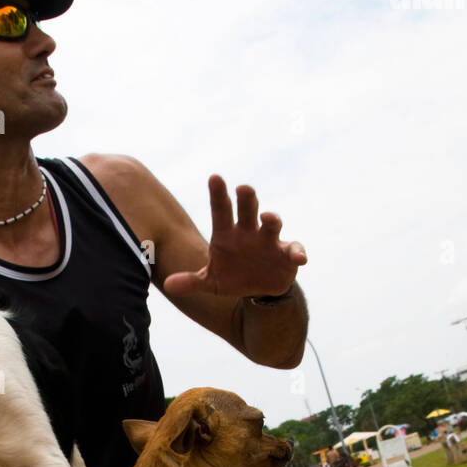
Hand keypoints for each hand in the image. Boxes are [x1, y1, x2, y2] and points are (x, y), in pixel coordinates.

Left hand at [163, 174, 306, 298]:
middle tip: (243, 188)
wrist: (258, 289)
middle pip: (247, 209)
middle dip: (246, 199)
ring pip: (271, 223)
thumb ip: (191, 281)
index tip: (214, 177)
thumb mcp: (210, 282)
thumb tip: (168, 285)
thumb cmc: (232, 277)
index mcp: (227, 233)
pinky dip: (297, 252)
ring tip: (268, 217)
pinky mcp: (286, 253)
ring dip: (271, 219)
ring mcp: (269, 240)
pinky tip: (299, 258)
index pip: (221, 209)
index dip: (218, 194)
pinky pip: (294, 249)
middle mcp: (248, 231)